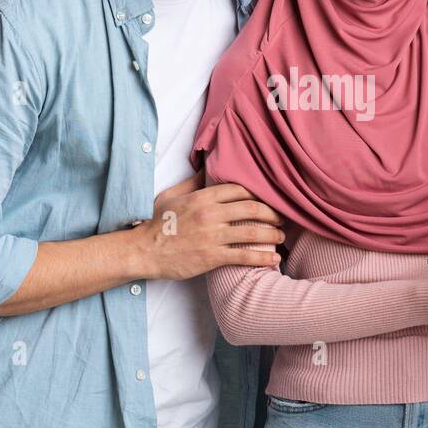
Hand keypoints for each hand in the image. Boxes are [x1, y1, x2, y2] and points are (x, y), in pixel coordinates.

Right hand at [131, 171, 284, 280]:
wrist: (144, 251)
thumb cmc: (156, 223)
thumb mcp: (171, 196)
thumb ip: (193, 183)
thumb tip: (208, 168)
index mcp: (202, 197)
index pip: (239, 189)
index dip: (258, 193)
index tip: (269, 198)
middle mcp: (210, 214)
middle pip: (252, 208)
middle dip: (272, 212)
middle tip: (282, 217)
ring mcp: (212, 236)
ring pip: (252, 232)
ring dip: (272, 234)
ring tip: (282, 236)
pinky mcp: (212, 257)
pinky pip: (244, 256)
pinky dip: (262, 257)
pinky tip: (274, 259)